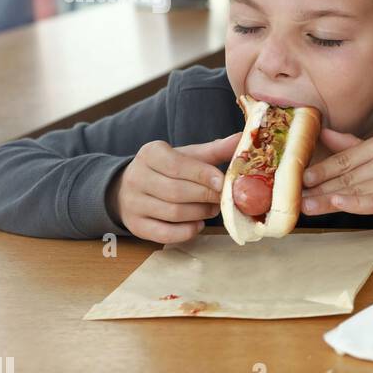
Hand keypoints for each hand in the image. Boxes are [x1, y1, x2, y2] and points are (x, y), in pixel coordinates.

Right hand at [108, 133, 241, 243]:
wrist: (131, 187)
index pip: (177, 165)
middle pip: (176, 191)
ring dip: (200, 213)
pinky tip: (198, 224)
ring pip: (173, 213)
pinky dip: (187, 232)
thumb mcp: (187, 156)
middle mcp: (136, 177)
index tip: (222, 182)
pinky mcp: (136, 226)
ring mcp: (133, 204)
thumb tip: (241, 138)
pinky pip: (164, 234)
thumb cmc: (167, 170)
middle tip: (223, 198)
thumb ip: (214, 150)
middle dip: (205, 196)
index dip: (202, 175)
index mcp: (150, 154)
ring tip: (213, 209)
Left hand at [300, 129, 372, 233]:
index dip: (321, 168)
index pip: (346, 157)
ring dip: (328, 200)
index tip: (300, 178)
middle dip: (319, 187)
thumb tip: (323, 133)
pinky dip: (354, 203)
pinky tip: (336, 204)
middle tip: (296, 197)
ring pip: (356, 189)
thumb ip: (355, 146)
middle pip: (348, 174)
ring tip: (307, 207)